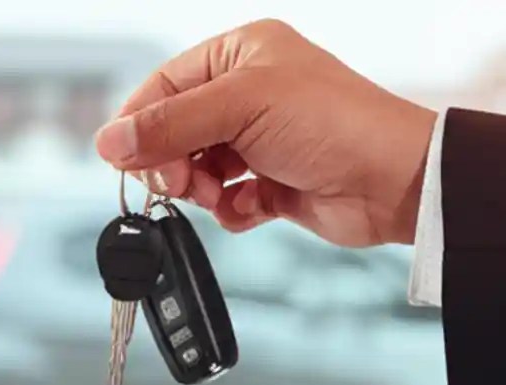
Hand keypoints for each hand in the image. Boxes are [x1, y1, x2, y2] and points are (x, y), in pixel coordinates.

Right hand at [94, 19, 434, 247]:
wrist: (395, 180)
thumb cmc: (336, 123)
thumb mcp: (241, 108)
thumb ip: (171, 124)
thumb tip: (110, 140)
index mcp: (241, 54)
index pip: (166, 85)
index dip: (140, 123)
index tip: (122, 159)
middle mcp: (252, 94)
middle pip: (178, 131)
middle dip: (172, 161)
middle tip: (177, 182)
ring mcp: (265, 140)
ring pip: (200, 169)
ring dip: (201, 188)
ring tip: (217, 195)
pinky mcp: (278, 184)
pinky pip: (231, 200)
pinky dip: (234, 209)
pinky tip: (253, 206)